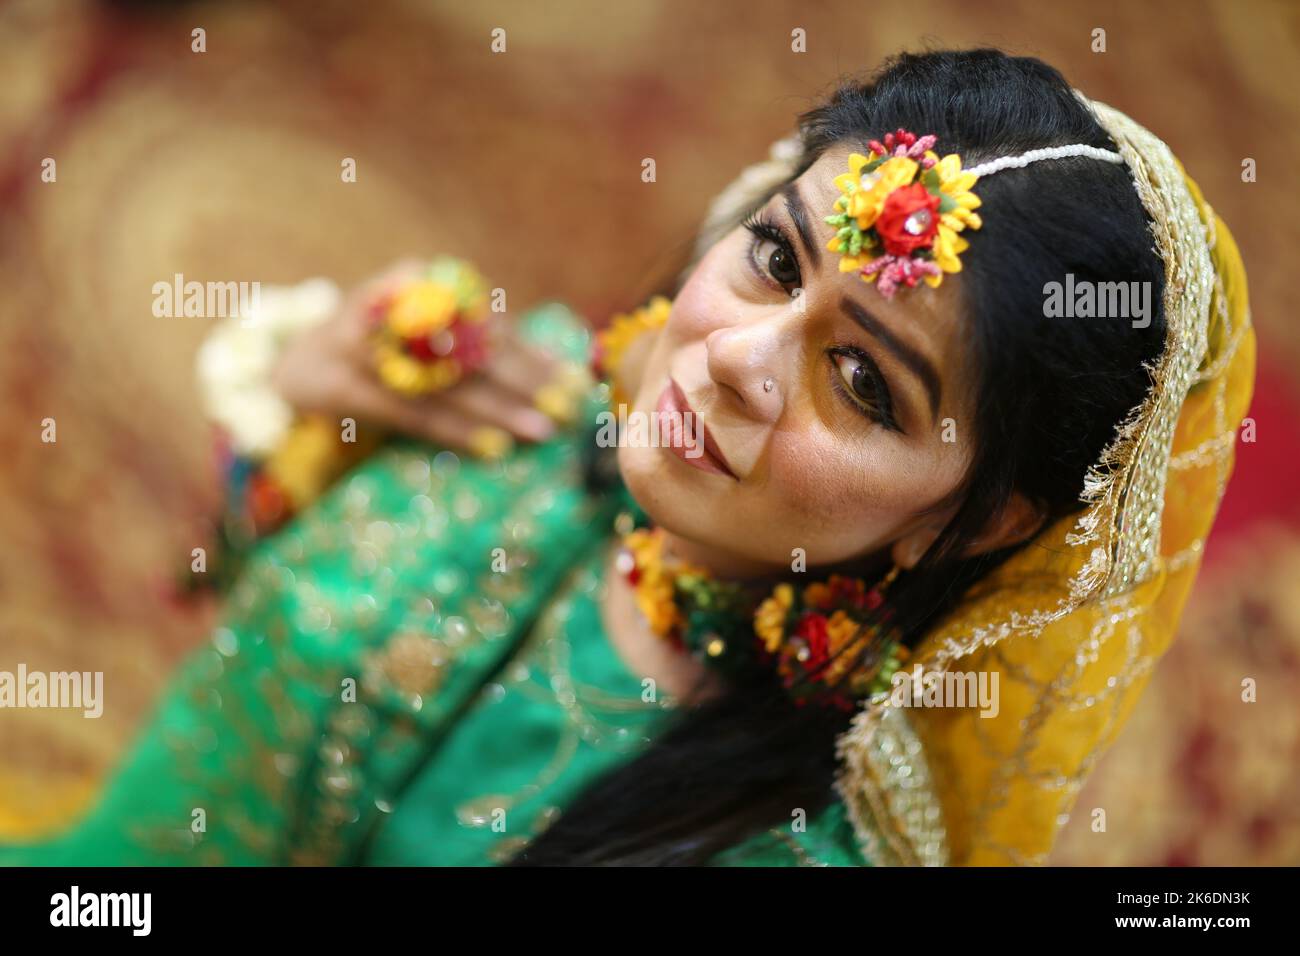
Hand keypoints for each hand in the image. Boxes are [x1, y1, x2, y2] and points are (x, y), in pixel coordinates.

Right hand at [272, 260, 566, 453]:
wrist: (294, 362)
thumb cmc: (380, 346)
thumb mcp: (420, 328)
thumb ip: (472, 337)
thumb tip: (550, 367)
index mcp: (415, 280)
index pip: (484, 320)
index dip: (529, 349)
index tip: (571, 376)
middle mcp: (386, 305)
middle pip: (469, 349)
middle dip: (524, 380)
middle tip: (567, 406)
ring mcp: (358, 345)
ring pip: (444, 383)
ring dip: (497, 410)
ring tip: (540, 430)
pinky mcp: (340, 388)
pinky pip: (412, 413)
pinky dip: (454, 430)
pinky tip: (491, 446)